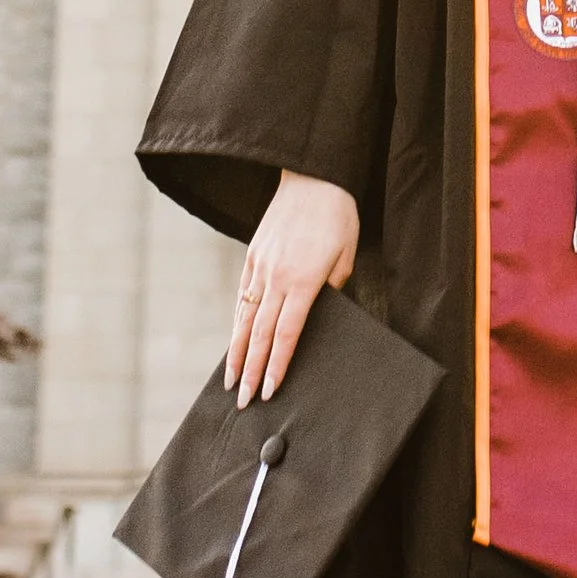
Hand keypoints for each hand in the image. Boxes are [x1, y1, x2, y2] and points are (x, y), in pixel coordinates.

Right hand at [225, 171, 358, 405]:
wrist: (312, 177)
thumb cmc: (337, 216)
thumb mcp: (346, 254)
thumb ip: (334, 288)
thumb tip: (321, 313)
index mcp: (304, 282)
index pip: (286, 335)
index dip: (276, 366)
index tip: (269, 390)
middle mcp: (276, 279)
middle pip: (259, 335)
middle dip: (250, 371)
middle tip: (243, 401)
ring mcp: (260, 267)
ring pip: (244, 319)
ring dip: (235, 353)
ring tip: (230, 381)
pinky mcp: (252, 257)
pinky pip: (242, 296)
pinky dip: (236, 321)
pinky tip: (233, 340)